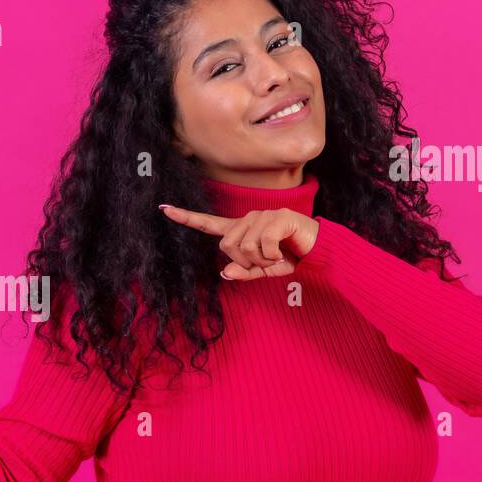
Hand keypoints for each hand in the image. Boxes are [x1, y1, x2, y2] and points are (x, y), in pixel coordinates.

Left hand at [159, 205, 319, 280]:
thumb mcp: (263, 271)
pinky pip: (263, 244)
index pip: (208, 224)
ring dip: (261, 261)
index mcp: (241, 230)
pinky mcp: (278, 218)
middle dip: (245, 262)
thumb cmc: (289, 259)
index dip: (186, 217)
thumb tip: (225, 273)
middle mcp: (249, 219)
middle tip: (265, 263)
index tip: (164, 209)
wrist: (317, 251)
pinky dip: (273, 257)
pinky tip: (284, 253)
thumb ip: (243, 273)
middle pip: (226, 245)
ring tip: (277, 257)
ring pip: (244, 247)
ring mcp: (263, 216)